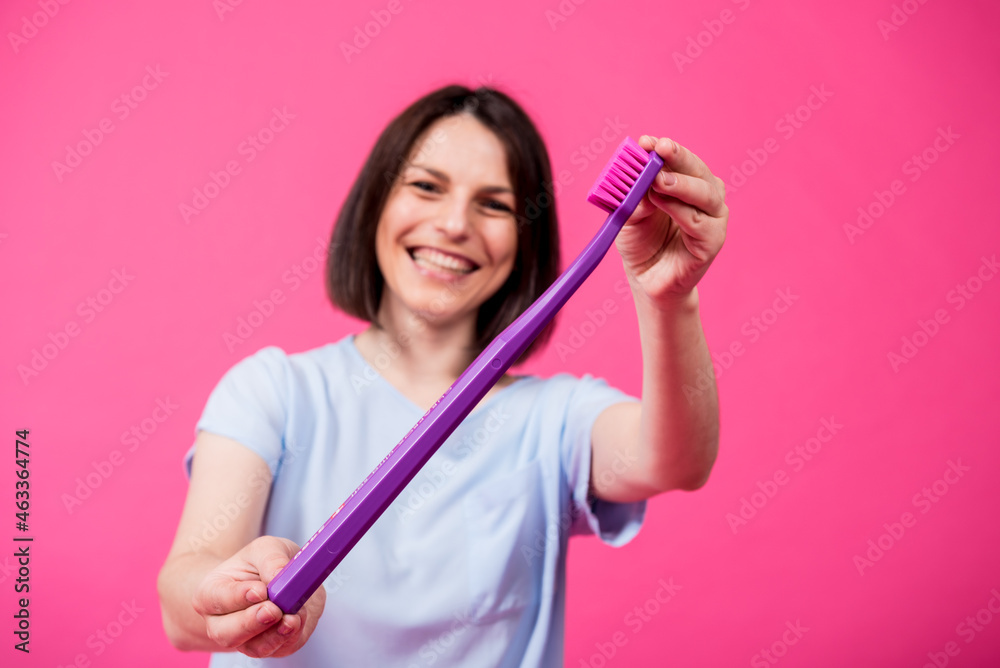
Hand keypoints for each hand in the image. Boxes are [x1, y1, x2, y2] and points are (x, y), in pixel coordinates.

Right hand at [192, 536, 326, 657]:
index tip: (260, 590)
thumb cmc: (265, 562)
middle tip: (273, 610)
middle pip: (226, 633)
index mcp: (212, 592)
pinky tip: (298, 618)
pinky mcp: (271, 647)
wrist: (288, 578)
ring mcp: (245, 639)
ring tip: (292, 617)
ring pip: (253, 647)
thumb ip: (271, 559)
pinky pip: (278, 650)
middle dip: (252, 623)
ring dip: (275, 634)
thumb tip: (279, 576)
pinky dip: (291, 636)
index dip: (237, 597)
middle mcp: (222, 622)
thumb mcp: (267, 548)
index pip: (215, 599)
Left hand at [614, 135, 727, 304]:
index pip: (678, 159)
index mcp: (686, 183)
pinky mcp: (713, 241)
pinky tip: (663, 204)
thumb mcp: (629, 215)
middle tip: (660, 149)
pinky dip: (681, 211)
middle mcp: (705, 196)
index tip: (646, 141)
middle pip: (697, 170)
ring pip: (705, 193)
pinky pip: (701, 223)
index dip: (664, 148)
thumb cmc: (641, 243)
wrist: (647, 279)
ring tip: (658, 180)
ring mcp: (713, 218)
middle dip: (678, 158)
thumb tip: (639, 178)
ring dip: (681, 184)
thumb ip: (635, 197)